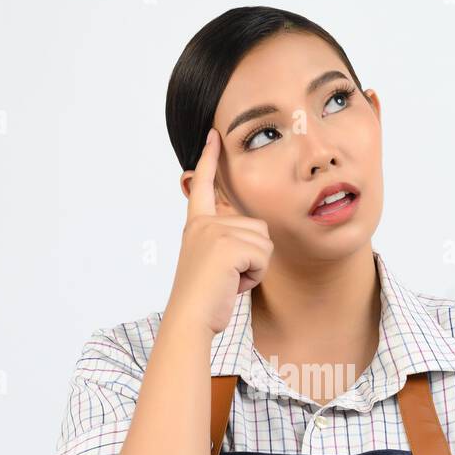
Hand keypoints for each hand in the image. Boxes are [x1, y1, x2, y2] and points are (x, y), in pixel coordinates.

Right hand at [165, 128, 271, 335]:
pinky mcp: (228, 246)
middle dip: (254, 257)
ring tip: (229, 281)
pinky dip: (255, 276)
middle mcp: (204, 224)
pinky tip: (233, 284)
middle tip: (227, 277)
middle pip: (258, 227)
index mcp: (197, 226)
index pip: (203, 186)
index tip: (213, 135)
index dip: (209, 159)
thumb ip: (226, 243)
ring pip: (264, 242)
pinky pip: (263, 256)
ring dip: (255, 268)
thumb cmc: (203, 300)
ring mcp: (215, 232)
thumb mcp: (213, 263)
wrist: (190, 320)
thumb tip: (253, 236)